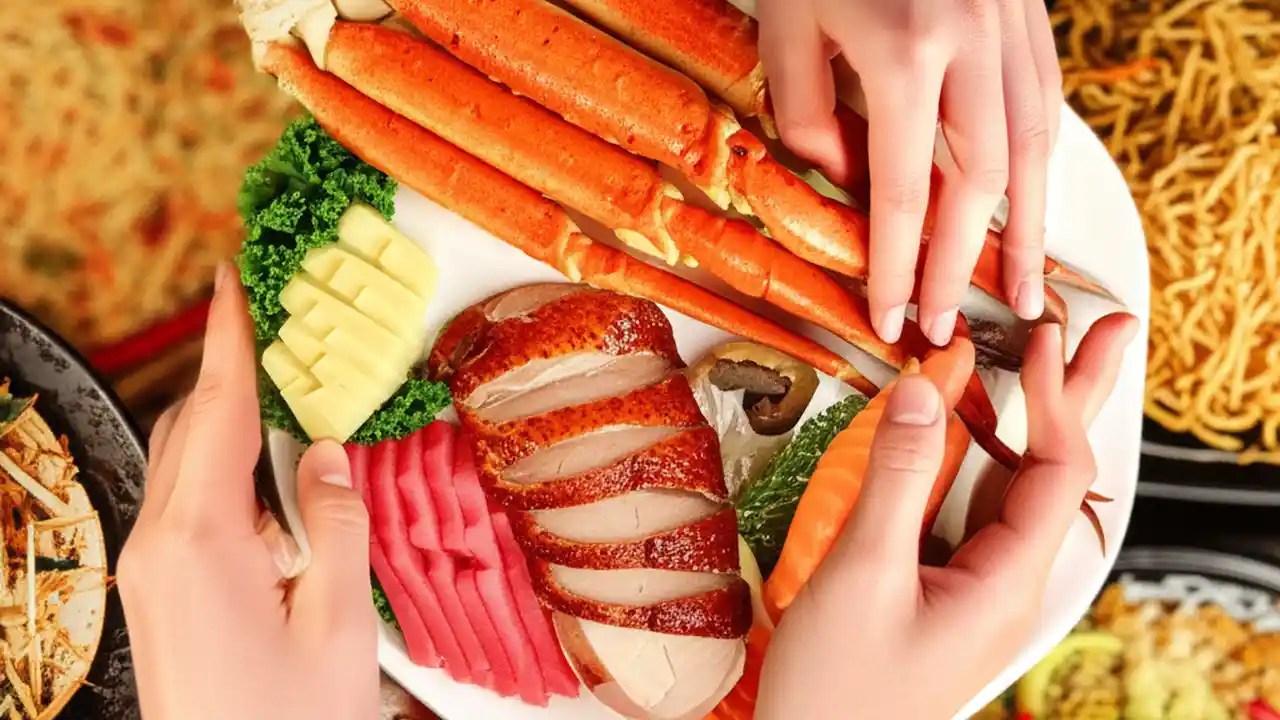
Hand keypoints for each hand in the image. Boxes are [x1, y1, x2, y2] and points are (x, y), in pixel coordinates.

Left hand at [117, 263, 377, 719]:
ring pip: (188, 467)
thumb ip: (333, 525)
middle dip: (235, 377)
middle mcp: (158, 547)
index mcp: (199, 543)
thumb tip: (325, 455)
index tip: (232, 279)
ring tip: (295, 415)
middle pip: (192, 428)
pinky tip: (281, 497)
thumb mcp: (335, 623)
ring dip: (235, 431)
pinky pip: (190, 508)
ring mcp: (151, 572)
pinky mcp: (159, 593)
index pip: (215, 412)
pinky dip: (231, 480)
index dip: (228, 338)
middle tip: (285, 340)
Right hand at [755, 312, 1137, 718]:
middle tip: (1106, 333)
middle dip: (1080, 398)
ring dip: (1031, 422)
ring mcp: (975, 589)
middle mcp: (1003, 584)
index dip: (1054, 399)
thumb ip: (894, 481)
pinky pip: (973, 511)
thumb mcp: (861, 575)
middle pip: (1055, 476)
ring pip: (1013, 490)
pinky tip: (969, 433)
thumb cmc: (838, 688)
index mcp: (1003, 584)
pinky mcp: (942, 590)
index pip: (1055, 474)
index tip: (1038, 338)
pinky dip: (976, 458)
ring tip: (1050, 364)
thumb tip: (920, 391)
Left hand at [758, 0, 1062, 342]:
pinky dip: (1036, 160)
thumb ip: (806, 108)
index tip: (889, 316)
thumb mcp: (786, 19)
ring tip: (1022, 286)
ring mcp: (1012, 27)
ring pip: (1031, 146)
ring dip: (1026, 225)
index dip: (896, 263)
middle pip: (979, 182)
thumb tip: (846, 178)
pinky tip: (1027, 198)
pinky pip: (1043, 101)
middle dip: (962, 262)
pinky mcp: (1028, 13)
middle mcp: (973, 45)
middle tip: (948, 323)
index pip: (902, 189)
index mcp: (905, 49)